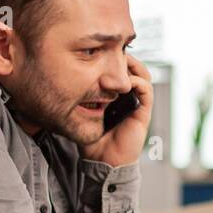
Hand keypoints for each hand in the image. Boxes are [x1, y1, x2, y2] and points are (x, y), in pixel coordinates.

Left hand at [78, 52, 152, 166]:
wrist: (104, 161)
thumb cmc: (93, 140)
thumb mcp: (83, 112)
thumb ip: (81, 97)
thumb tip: (66, 79)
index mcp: (117, 97)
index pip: (121, 72)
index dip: (115, 60)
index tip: (103, 51)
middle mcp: (129, 99)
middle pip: (134, 70)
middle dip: (126, 58)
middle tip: (113, 51)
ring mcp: (137, 105)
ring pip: (143, 77)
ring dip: (134, 66)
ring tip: (122, 60)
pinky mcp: (143, 113)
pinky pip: (146, 91)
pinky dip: (138, 82)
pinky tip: (125, 81)